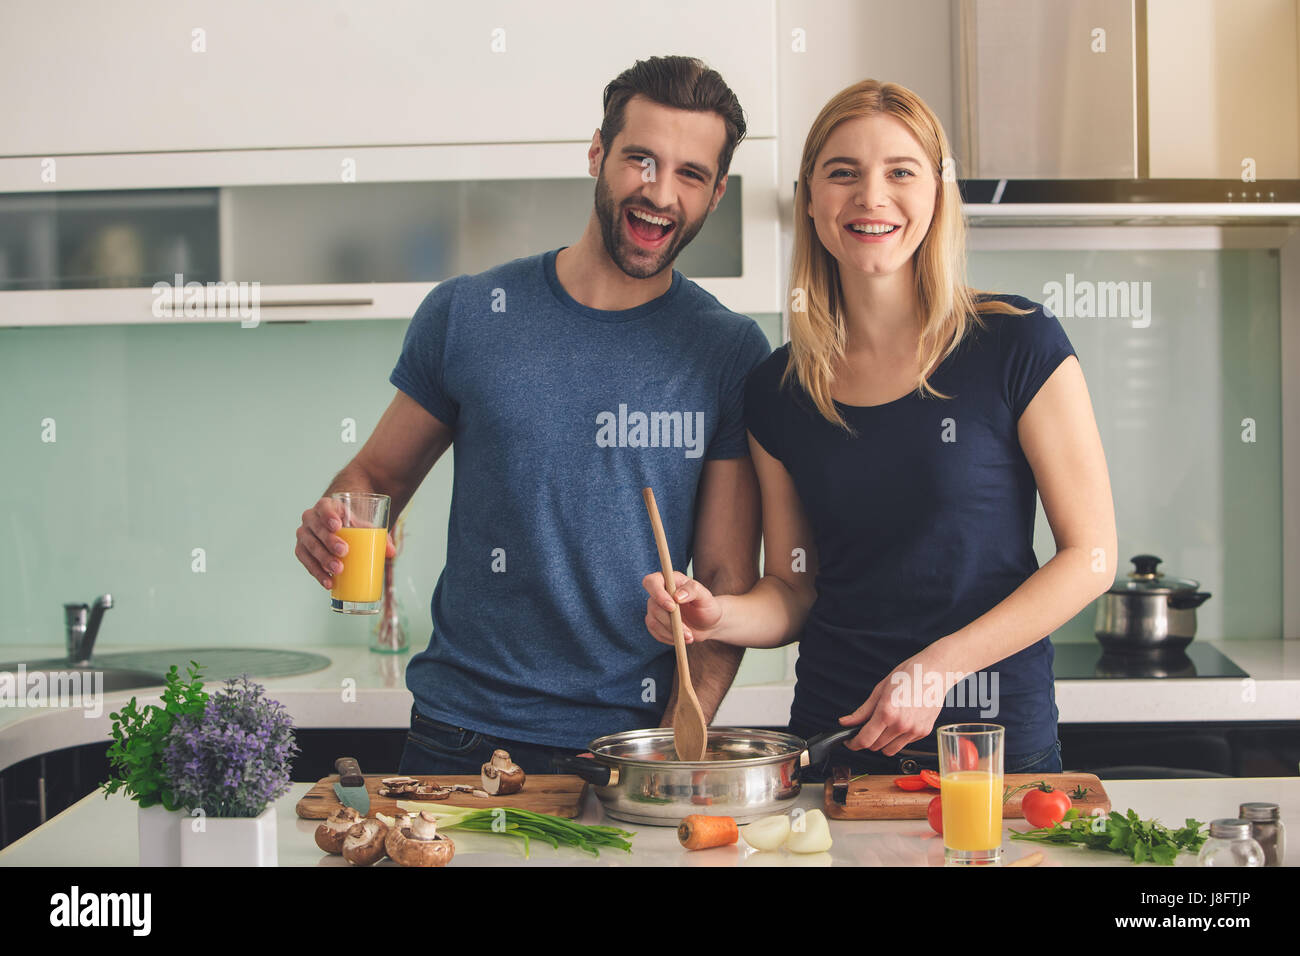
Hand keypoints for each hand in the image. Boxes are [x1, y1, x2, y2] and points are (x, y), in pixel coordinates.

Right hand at [295, 497, 396, 589]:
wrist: (337, 527)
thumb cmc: (351, 525)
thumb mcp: (364, 525)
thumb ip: (379, 536)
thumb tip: (391, 552)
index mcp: (325, 506)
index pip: (324, 507)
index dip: (328, 515)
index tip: (338, 526)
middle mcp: (310, 519)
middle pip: (317, 529)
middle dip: (329, 541)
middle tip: (344, 552)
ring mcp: (304, 535)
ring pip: (309, 547)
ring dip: (323, 560)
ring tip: (338, 571)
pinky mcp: (301, 550)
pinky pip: (306, 562)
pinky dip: (317, 572)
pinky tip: (328, 582)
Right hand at [642, 571, 722, 644]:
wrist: (708, 623)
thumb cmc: (707, 606)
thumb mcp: (705, 596)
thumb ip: (692, 591)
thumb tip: (677, 596)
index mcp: (669, 581)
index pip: (651, 582)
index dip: (658, 594)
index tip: (672, 607)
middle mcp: (659, 594)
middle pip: (654, 606)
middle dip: (670, 621)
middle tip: (687, 632)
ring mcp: (655, 609)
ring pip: (653, 622)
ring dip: (671, 632)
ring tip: (689, 636)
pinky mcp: (655, 623)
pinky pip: (656, 633)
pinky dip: (669, 638)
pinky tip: (682, 638)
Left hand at [838, 652, 952, 756]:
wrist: (935, 673)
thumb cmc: (908, 675)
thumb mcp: (880, 690)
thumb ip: (862, 711)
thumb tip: (846, 722)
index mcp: (887, 712)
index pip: (865, 740)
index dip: (853, 744)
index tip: (850, 742)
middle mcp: (901, 724)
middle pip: (875, 747)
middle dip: (867, 740)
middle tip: (866, 729)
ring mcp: (914, 730)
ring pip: (889, 750)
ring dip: (882, 743)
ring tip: (884, 726)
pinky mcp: (923, 732)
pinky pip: (904, 744)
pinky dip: (898, 738)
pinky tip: (899, 723)